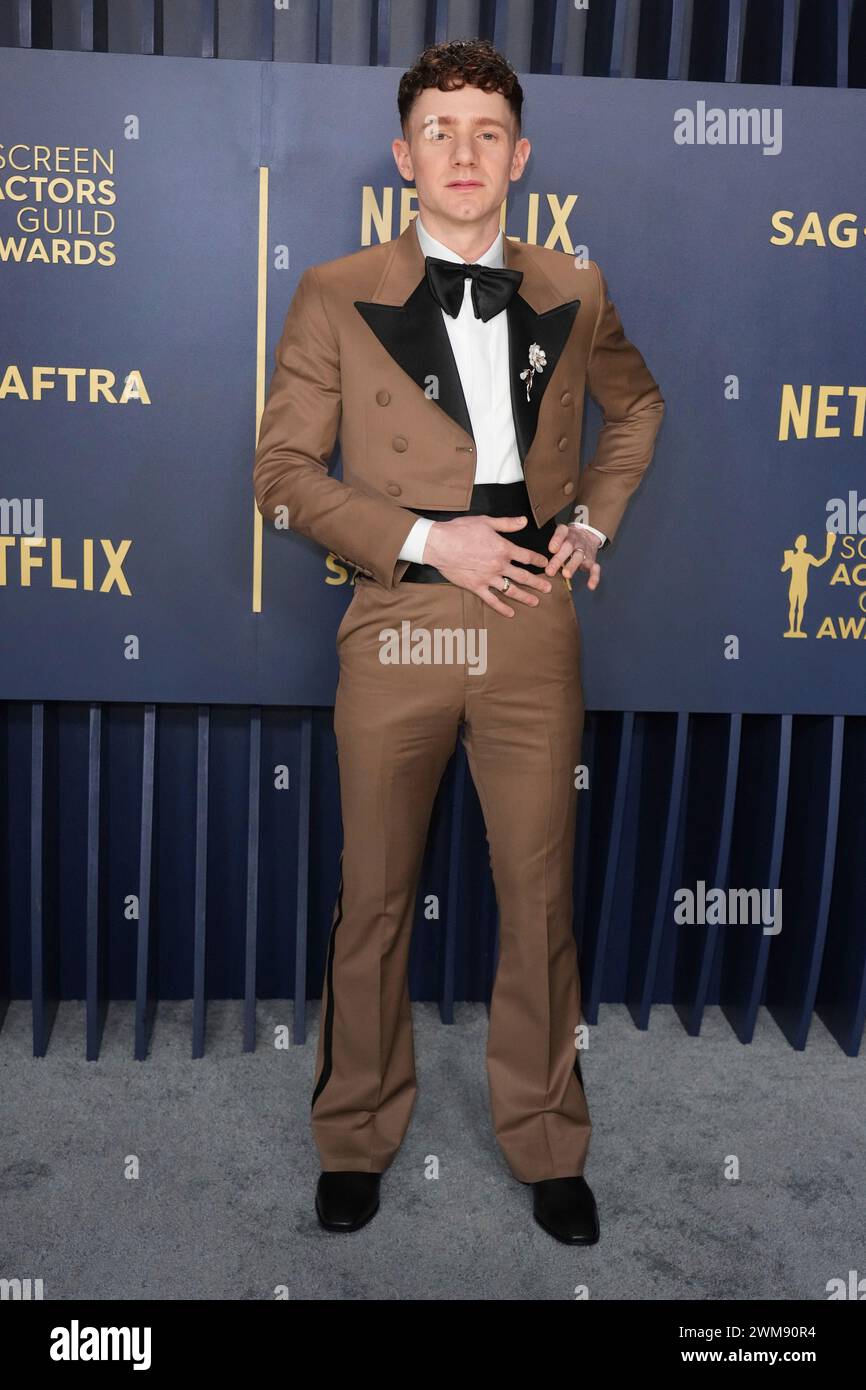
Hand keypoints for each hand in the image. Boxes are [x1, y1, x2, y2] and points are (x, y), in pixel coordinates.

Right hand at [421, 515, 553, 615]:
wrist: (439, 544)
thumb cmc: (461, 530)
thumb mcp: (486, 522)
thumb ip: (507, 524)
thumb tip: (524, 521)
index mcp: (503, 548)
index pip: (526, 556)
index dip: (538, 560)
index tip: (545, 564)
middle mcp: (499, 565)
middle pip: (523, 576)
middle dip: (537, 583)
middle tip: (548, 589)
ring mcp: (488, 578)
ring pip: (511, 590)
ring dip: (525, 597)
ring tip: (535, 602)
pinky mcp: (476, 587)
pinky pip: (492, 600)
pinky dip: (502, 607)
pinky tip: (510, 613)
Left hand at [544, 524, 601, 590]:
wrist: (588, 535)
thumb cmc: (568, 537)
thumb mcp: (561, 534)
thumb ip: (555, 541)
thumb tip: (552, 550)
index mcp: (567, 533)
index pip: (562, 532)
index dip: (557, 540)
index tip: (551, 549)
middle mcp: (577, 542)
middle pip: (568, 548)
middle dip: (559, 559)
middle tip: (550, 571)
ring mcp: (585, 552)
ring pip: (579, 558)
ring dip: (572, 566)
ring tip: (566, 575)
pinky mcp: (592, 561)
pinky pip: (595, 569)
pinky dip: (594, 577)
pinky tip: (591, 586)